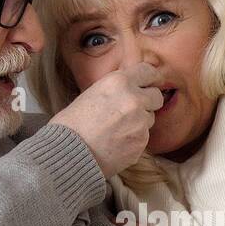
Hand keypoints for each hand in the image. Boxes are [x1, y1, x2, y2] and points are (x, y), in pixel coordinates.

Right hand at [50, 62, 163, 177]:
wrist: (68, 154)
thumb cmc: (72, 124)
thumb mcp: (92, 93)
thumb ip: (116, 89)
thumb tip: (130, 88)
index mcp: (119, 82)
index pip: (148, 71)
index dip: (149, 78)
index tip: (148, 83)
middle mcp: (134, 100)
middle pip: (156, 97)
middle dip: (148, 102)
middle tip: (132, 109)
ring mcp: (140, 123)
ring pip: (150, 119)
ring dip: (139, 122)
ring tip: (117, 129)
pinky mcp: (141, 143)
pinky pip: (143, 138)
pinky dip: (133, 140)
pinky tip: (116, 143)